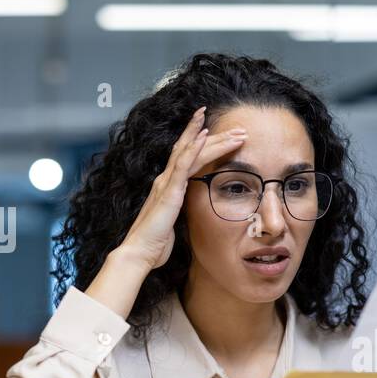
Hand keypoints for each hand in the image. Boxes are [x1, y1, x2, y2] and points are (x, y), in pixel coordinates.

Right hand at [114, 105, 247, 271]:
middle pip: (190, 149)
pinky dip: (194, 148)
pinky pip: (183, 165)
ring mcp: (166, 183)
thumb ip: (180, 209)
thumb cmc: (155, 242)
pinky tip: (204, 136)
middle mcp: (165, 179)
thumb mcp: (173, 221)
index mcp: (168, 186)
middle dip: (212, 135)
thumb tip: (191, 207)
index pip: (186, 157)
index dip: (200, 141)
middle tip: (236, 126)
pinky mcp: (169, 192)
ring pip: (190, 151)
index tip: (216, 129)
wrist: (140, 252)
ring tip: (228, 125)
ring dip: (210, 137)